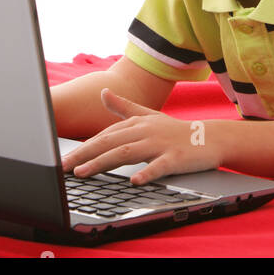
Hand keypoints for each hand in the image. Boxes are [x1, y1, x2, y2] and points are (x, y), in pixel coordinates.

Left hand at [59, 89, 220, 184]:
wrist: (211, 138)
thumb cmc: (176, 131)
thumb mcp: (148, 116)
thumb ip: (123, 107)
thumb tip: (103, 93)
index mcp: (136, 123)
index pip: (104, 136)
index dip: (82, 147)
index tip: (62, 159)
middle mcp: (145, 131)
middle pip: (109, 143)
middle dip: (83, 155)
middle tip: (63, 167)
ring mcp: (160, 145)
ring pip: (126, 153)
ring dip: (102, 163)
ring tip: (83, 173)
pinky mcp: (176, 158)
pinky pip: (159, 166)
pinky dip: (147, 173)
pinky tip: (134, 181)